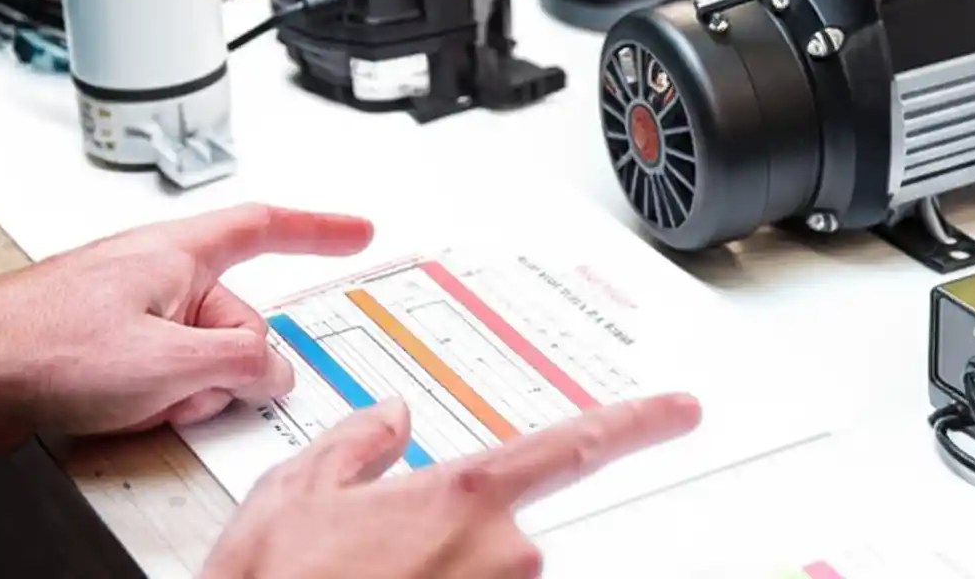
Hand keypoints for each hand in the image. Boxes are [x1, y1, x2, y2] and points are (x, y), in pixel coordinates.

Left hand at [0, 203, 371, 449]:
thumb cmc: (43, 347)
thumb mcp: (168, 362)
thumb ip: (241, 364)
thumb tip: (277, 371)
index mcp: (178, 253)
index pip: (266, 226)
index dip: (320, 230)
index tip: (356, 232)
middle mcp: (160, 275)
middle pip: (240, 319)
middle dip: (228, 366)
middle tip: (192, 386)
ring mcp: (136, 311)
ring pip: (204, 355)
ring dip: (189, 388)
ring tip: (142, 398)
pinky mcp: (114, 344)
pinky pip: (168, 370)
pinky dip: (161, 394)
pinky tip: (126, 406)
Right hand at [202, 393, 700, 578]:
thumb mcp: (295, 493)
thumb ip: (357, 442)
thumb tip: (389, 421)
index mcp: (464, 497)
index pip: (574, 444)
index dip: (636, 423)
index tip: (680, 412)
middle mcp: (502, 555)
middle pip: (507, 525)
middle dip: (455, 533)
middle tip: (380, 558)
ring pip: (489, 576)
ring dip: (442, 574)